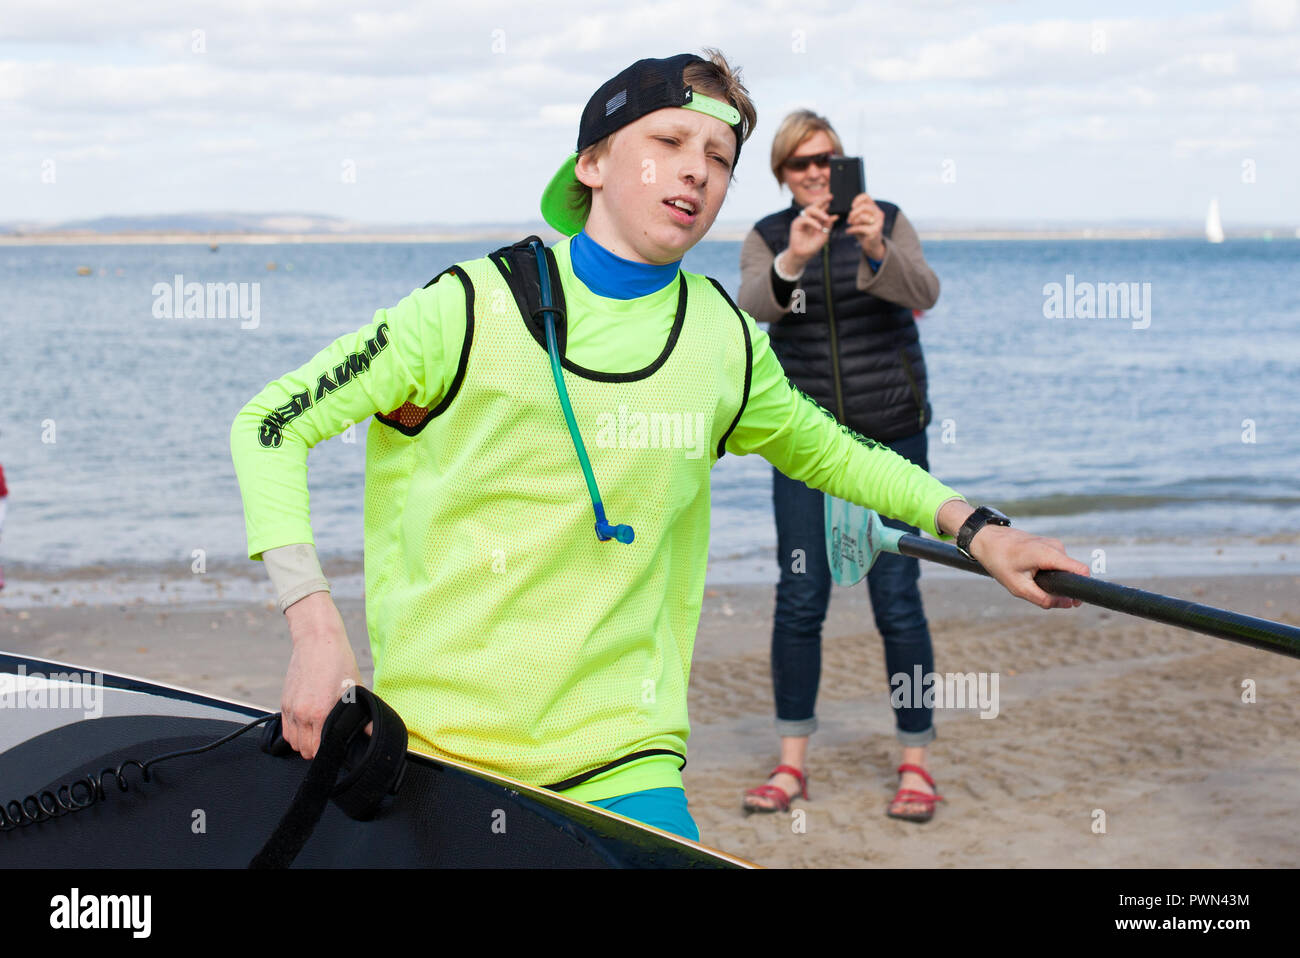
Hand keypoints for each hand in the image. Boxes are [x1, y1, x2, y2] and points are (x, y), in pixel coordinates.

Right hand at [281, 591, 362, 758]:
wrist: (317, 640)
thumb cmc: (339, 662)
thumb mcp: (356, 688)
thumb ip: (363, 716)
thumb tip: (373, 733)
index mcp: (320, 712)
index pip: (318, 750)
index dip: (328, 753)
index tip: (337, 748)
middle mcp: (302, 714)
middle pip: (304, 750)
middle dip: (316, 751)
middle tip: (329, 743)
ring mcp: (291, 708)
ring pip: (293, 742)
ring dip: (304, 744)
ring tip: (318, 737)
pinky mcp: (284, 702)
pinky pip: (285, 730)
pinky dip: (294, 734)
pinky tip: (307, 728)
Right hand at [784, 195, 837, 269]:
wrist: (804, 255)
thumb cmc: (813, 245)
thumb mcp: (824, 234)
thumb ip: (828, 225)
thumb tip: (834, 216)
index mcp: (816, 220)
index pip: (821, 208)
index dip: (825, 202)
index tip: (832, 197)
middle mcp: (809, 218)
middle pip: (814, 206)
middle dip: (822, 200)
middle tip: (830, 197)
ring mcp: (802, 220)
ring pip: (809, 210)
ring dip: (819, 212)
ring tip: (826, 217)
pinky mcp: (796, 224)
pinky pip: (805, 219)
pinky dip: (812, 222)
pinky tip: (818, 227)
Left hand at [845, 193, 885, 260]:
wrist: (872, 245)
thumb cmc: (865, 230)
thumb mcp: (861, 219)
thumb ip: (857, 212)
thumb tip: (850, 208)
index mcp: (874, 208)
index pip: (866, 197)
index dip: (857, 200)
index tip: (852, 207)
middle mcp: (879, 213)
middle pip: (864, 206)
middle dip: (853, 213)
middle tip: (849, 219)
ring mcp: (878, 222)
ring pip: (862, 216)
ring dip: (853, 221)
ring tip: (850, 224)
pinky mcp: (875, 231)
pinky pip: (860, 227)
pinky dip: (852, 229)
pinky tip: (848, 231)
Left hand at [968, 525, 1090, 609]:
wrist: (986, 538)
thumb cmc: (999, 561)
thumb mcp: (1019, 587)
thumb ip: (1044, 599)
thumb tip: (1067, 604)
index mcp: (1050, 554)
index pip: (1081, 571)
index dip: (1081, 589)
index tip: (1074, 602)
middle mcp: (1055, 546)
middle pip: (1071, 573)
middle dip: (1060, 587)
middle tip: (1036, 590)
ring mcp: (1052, 544)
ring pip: (1062, 569)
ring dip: (1050, 580)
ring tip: (1027, 578)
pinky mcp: (1048, 545)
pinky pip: (1055, 564)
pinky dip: (1046, 572)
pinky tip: (1027, 571)